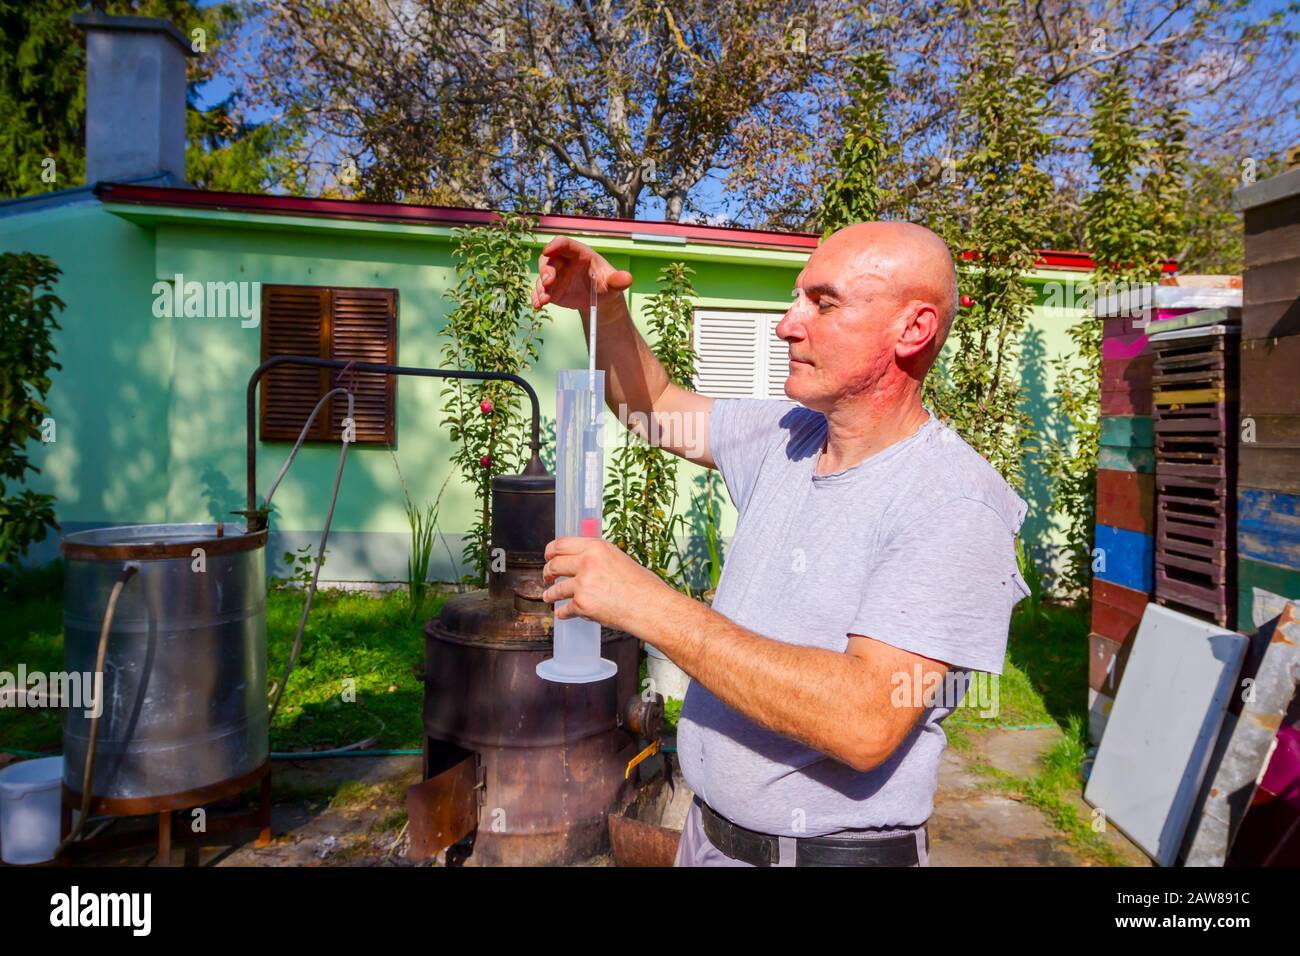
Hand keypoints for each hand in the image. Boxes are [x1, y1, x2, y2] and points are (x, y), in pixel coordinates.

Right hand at [531, 236, 632, 312]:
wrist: (600, 300)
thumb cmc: (606, 284)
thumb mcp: (613, 282)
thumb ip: (618, 280)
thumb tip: (628, 279)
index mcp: (578, 254)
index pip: (564, 244)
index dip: (555, 245)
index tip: (548, 250)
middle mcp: (564, 262)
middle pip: (549, 260)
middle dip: (546, 270)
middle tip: (548, 282)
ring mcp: (555, 275)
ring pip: (542, 277)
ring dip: (540, 287)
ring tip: (544, 300)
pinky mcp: (551, 289)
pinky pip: (540, 291)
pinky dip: (537, 297)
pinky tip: (538, 306)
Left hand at [541, 536, 671, 634]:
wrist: (650, 606)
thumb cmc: (642, 585)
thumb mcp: (619, 558)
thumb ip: (598, 557)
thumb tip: (582, 559)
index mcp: (596, 548)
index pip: (561, 544)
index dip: (550, 551)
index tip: (548, 557)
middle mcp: (587, 563)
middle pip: (554, 565)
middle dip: (547, 573)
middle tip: (547, 578)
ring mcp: (583, 584)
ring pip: (556, 589)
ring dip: (550, 594)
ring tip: (549, 596)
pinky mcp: (582, 605)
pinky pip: (565, 609)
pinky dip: (563, 613)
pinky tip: (562, 614)